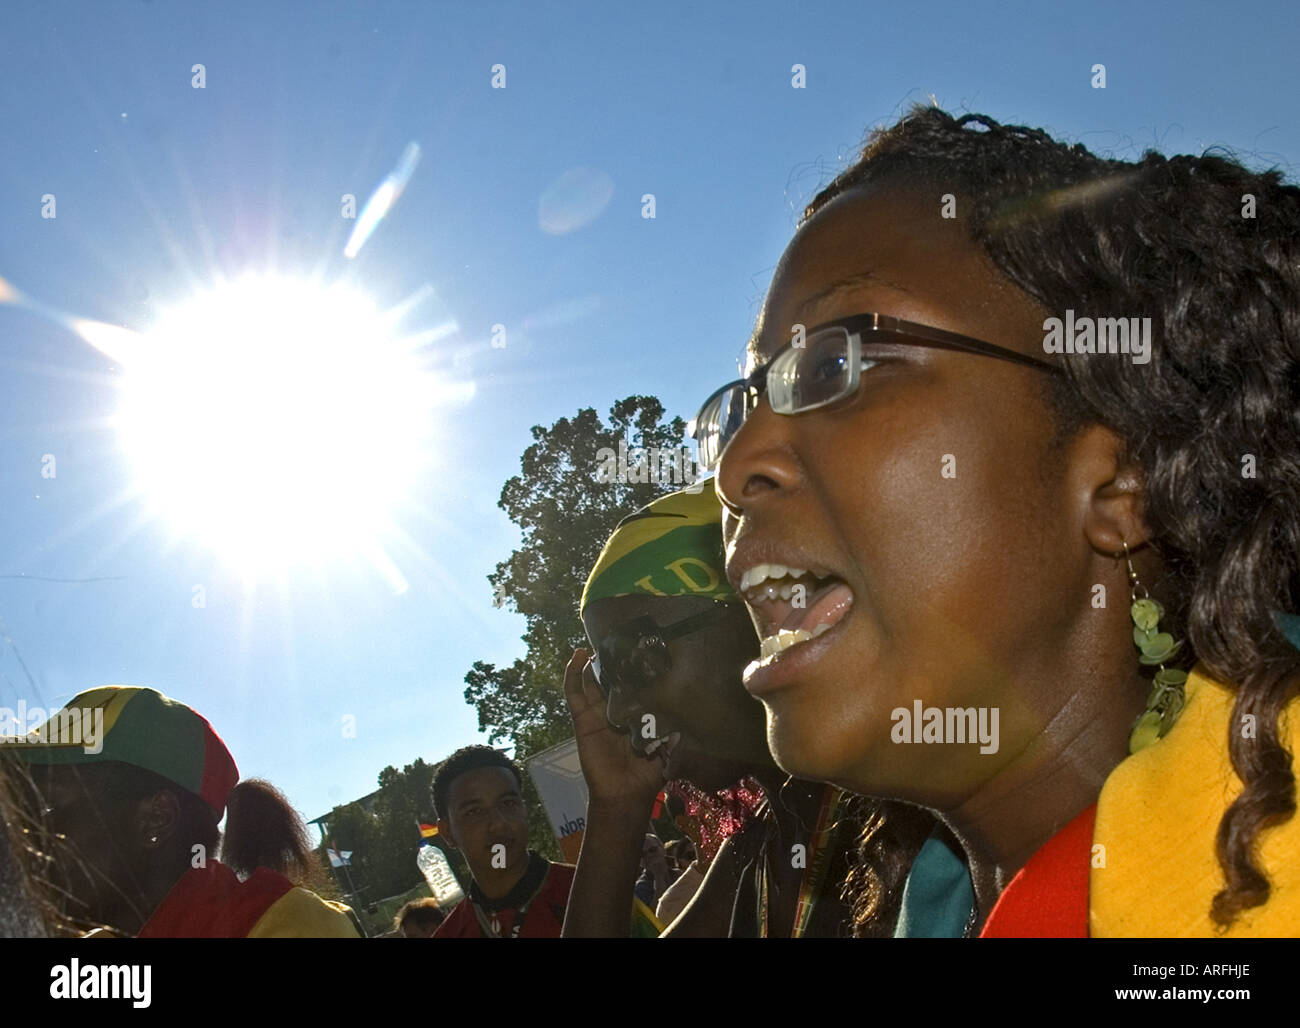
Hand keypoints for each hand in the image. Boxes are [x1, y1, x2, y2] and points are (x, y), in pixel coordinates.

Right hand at [563, 648, 665, 807]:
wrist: (626, 795)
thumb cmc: (648, 775)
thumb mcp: (669, 748)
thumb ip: (678, 732)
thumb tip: (690, 718)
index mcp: (635, 715)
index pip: (633, 684)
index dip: (633, 667)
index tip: (639, 647)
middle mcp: (615, 711)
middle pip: (609, 679)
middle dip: (611, 661)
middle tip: (616, 640)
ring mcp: (597, 714)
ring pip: (590, 682)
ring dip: (590, 662)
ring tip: (594, 643)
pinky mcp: (582, 720)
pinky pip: (574, 694)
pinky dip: (572, 674)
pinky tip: (577, 656)